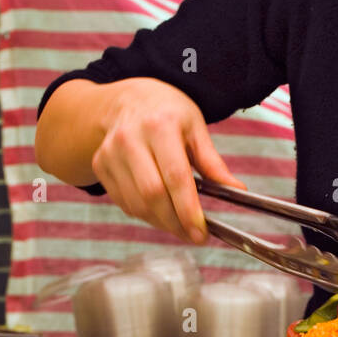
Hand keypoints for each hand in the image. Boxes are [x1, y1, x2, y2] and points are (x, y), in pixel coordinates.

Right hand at [89, 78, 244, 243]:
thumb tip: (236, 190)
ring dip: (162, 223)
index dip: (188, 210)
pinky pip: (125, 203)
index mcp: (159, 125)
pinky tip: (160, 211)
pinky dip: (146, 215)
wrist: (126, 100)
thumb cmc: (165, 112)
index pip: (175, 177)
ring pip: (137, 204)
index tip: (200, 232)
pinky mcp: (100, 166)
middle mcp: (130, 138)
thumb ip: (212, 162)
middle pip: (152, 195)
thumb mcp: (194, 127)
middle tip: (193, 236)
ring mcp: (110, 153)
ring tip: (179, 225)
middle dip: (175, 223)